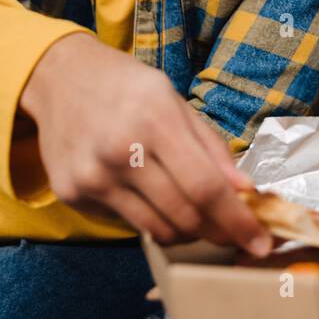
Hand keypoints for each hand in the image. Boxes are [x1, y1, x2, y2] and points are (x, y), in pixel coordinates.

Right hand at [20, 32, 272, 256]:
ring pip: (157, 229)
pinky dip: (147, 217)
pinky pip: (126, 222)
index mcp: (155, 119)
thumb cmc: (125, 86)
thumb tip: (245, 192)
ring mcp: (93, 176)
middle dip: (217, 232)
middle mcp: (121, 151)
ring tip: (192, 216)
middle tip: (231, 233)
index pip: (205, 187)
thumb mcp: (173, 100)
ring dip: (185, 231)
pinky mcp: (72, 193)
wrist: (58, 75)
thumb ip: (211, 147)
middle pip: (185, 215)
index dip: (238, 221)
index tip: (260, 243)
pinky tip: (144, 193)